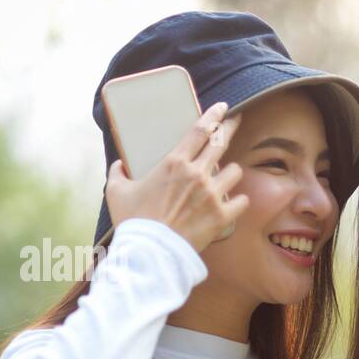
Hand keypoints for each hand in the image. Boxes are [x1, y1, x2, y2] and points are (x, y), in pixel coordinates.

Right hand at [105, 101, 250, 253]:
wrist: (150, 251)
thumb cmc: (133, 221)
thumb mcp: (116, 191)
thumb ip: (118, 173)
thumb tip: (119, 165)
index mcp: (173, 163)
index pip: (199, 130)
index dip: (213, 115)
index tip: (222, 107)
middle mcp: (196, 174)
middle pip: (221, 143)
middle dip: (230, 128)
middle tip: (236, 121)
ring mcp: (212, 194)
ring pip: (235, 172)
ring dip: (231, 173)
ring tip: (226, 179)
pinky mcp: (222, 216)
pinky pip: (242, 201)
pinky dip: (239, 202)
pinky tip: (234, 203)